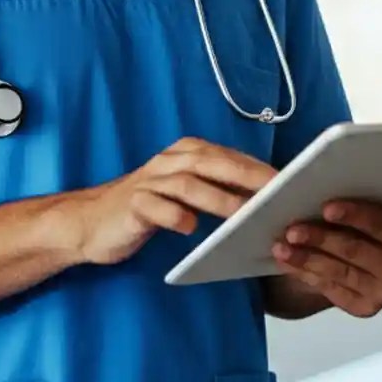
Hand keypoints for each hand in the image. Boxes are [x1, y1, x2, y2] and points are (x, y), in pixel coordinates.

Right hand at [60, 137, 275, 265]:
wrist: (89, 222)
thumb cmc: (146, 209)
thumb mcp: (184, 193)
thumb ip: (217, 190)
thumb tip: (266, 202)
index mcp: (185, 154)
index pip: (230, 157)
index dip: (260, 169)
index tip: (292, 184)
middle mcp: (168, 162)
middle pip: (212, 163)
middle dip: (247, 176)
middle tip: (277, 195)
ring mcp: (148, 182)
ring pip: (187, 184)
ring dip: (218, 199)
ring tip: (243, 215)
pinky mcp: (131, 205)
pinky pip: (153, 207)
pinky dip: (172, 215)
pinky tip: (189, 228)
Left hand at [271, 175, 381, 317]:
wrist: (358, 254)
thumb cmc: (364, 216)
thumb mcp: (376, 196)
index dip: (359, 215)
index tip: (327, 207)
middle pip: (357, 249)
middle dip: (322, 237)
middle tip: (291, 227)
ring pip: (340, 271)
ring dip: (307, 257)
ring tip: (281, 243)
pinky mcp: (366, 306)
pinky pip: (332, 290)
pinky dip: (306, 273)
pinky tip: (287, 259)